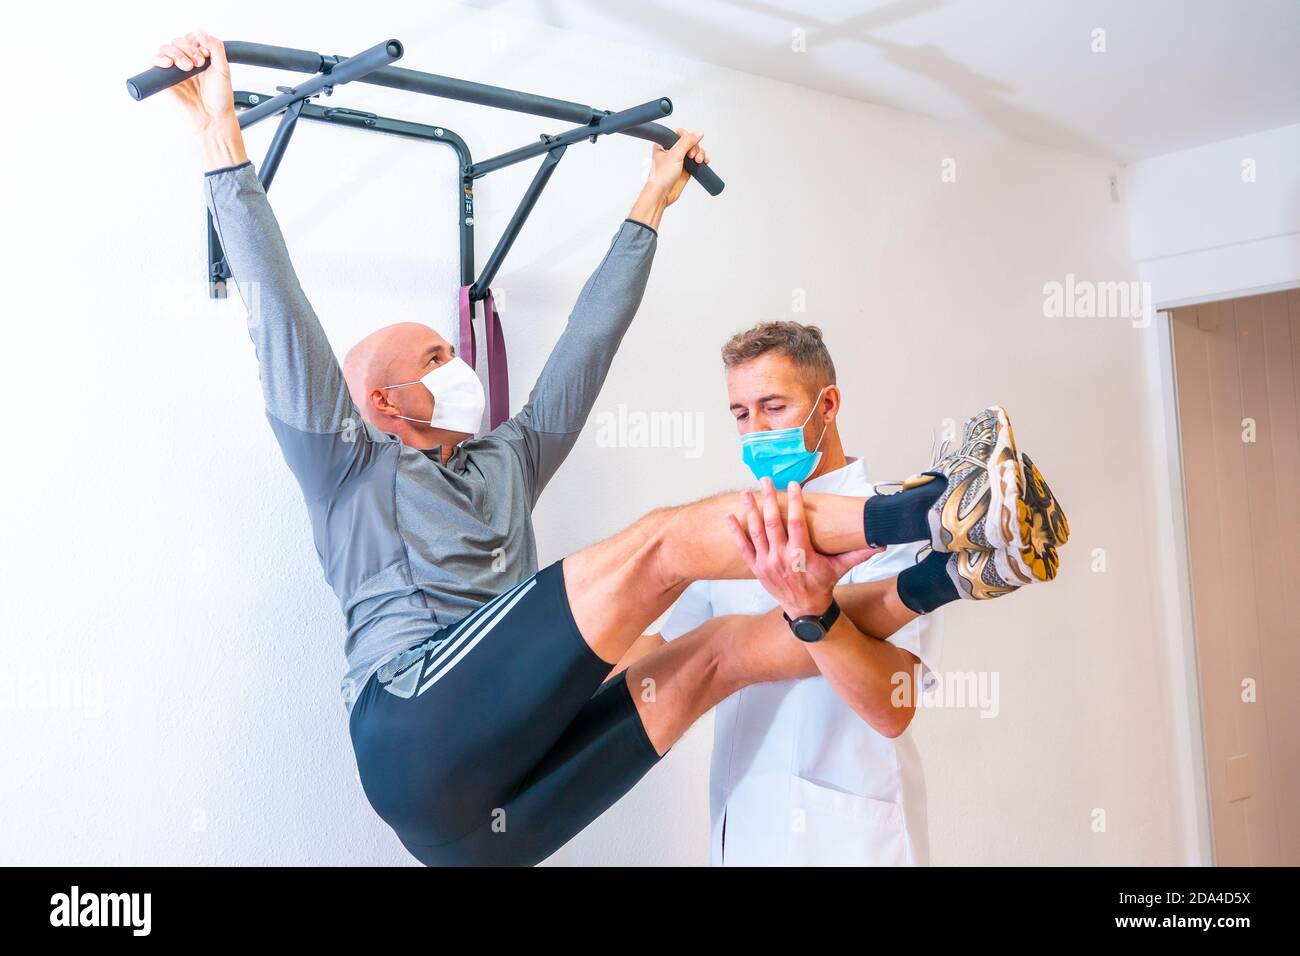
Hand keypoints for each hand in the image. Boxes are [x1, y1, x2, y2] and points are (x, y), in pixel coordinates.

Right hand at [151, 30, 235, 133]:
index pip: (190, 38)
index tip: (205, 54)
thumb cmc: (220, 99)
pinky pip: (152, 63)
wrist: (213, 118)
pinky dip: (158, 59)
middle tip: (198, 63)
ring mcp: (173, 71)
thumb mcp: (223, 69)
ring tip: (188, 68)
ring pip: (165, 49)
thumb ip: (215, 47)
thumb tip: (200, 30)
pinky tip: (168, 63)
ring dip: (176, 54)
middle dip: (187, 48)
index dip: (195, 42)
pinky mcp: (163, 81)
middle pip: (176, 42)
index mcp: (199, 58)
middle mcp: (185, 63)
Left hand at [647, 129, 706, 206]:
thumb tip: (698, 133)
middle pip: (690, 142)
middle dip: (695, 148)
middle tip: (692, 156)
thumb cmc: (661, 176)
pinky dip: (703, 160)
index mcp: (664, 144)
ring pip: (695, 151)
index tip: (689, 145)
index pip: (679, 133)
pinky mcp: (686, 169)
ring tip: (699, 161)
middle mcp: (672, 151)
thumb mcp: (674, 155)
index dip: (687, 137)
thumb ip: (687, 142)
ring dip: (700, 154)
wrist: (661, 194)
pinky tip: (705, 162)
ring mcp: (679, 160)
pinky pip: (697, 161)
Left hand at [727, 478, 881, 619]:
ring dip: (750, 511)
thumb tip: (882, 541)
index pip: (796, 523)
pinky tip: (730, 517)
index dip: (795, 502)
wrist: (805, 610)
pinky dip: (736, 532)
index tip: (794, 485)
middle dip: (768, 500)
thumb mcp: (840, 569)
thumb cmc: (823, 585)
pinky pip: (744, 548)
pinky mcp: (757, 569)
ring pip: (756, 532)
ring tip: (746, 493)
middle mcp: (781, 558)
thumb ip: (859, 553)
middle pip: (772, 523)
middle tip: (765, 481)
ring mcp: (767, 563)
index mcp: (801, 555)